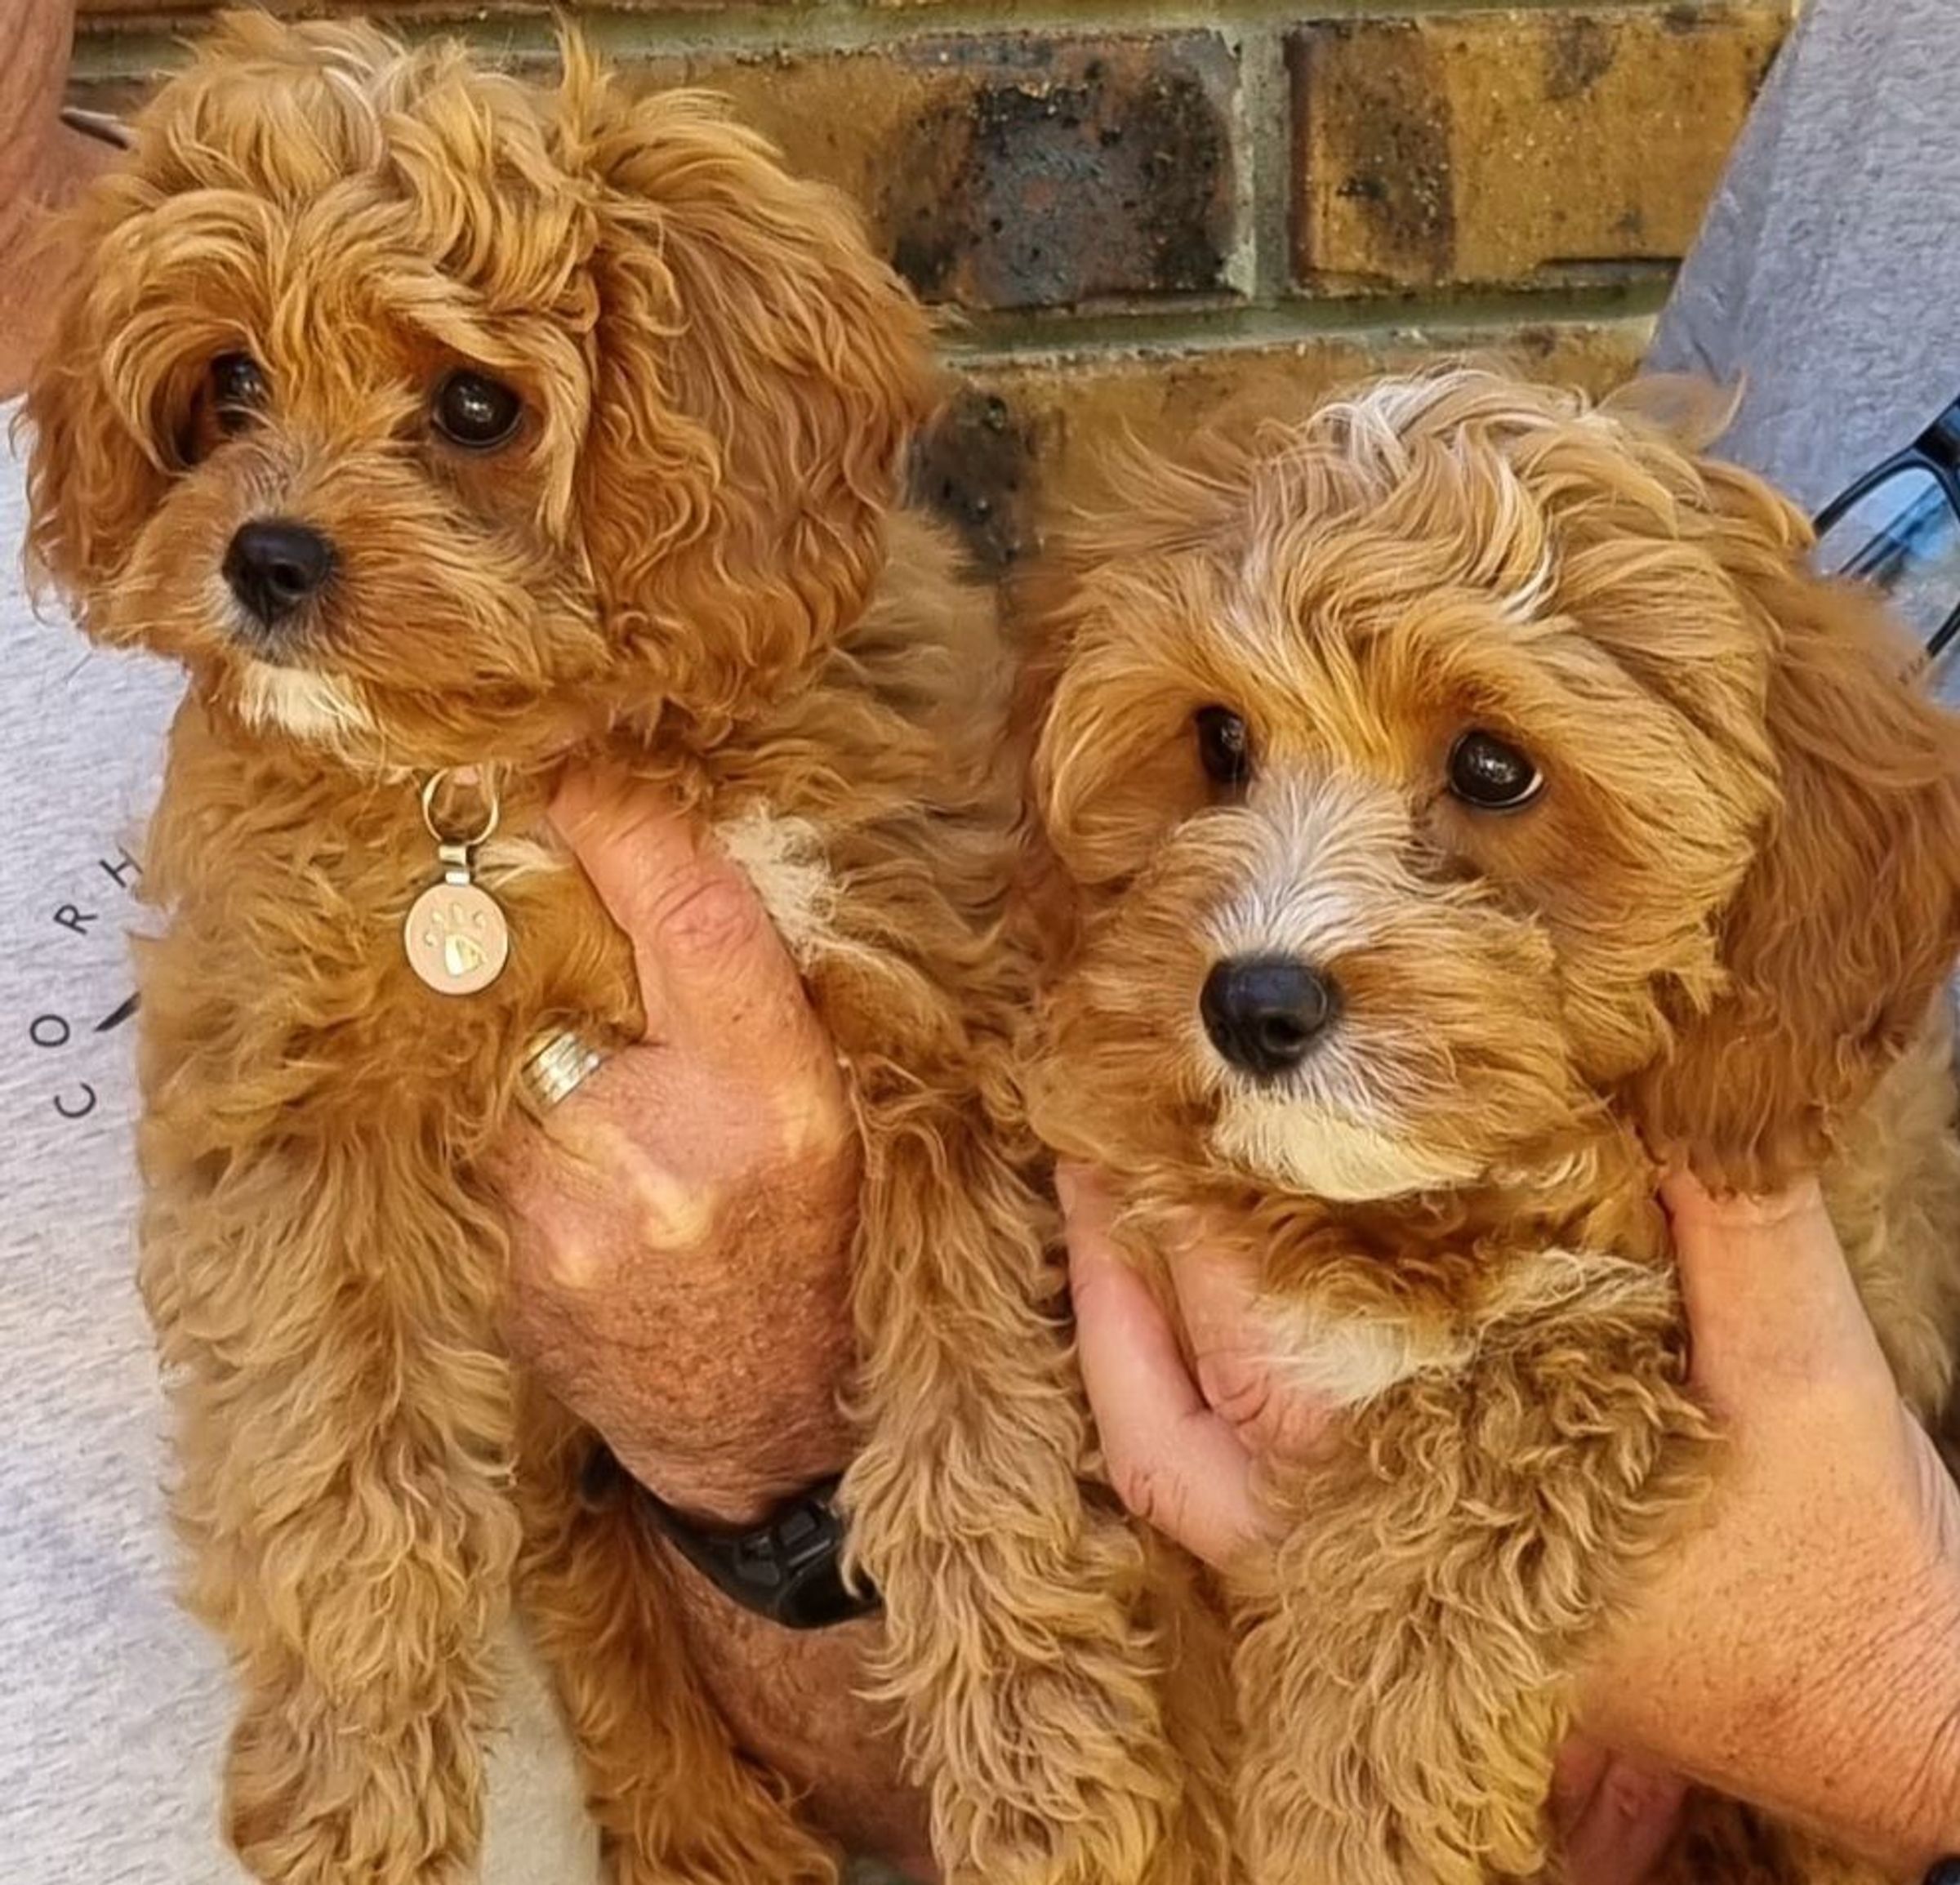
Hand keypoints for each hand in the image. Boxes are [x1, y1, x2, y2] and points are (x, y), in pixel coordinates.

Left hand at [498, 765, 860, 1521]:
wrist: (761, 1426)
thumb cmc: (815, 1253)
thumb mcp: (831, 1117)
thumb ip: (756, 1004)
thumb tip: (656, 863)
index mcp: (782, 1102)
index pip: (696, 917)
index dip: (630, 825)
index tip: (581, 772)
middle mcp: (672, 1151)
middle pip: (570, 968)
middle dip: (550, 925)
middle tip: (542, 886)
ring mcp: (570, 1213)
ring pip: (508, 1052)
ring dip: (526, 1035)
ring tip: (582, 1075)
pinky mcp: (507, 1255)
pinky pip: (483, 1134)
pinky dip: (503, 1115)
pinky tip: (553, 1146)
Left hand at [1064, 1164, 1959, 1878]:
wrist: (1880, 1715)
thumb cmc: (1842, 1570)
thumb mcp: (1810, 1376)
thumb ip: (1739, 1221)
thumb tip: (1679, 1057)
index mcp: (1454, 1506)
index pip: (1265, 1351)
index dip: (1193, 1226)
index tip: (1152, 1108)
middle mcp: (1378, 1558)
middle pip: (1179, 1413)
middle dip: (1117, 1268)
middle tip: (1083, 1132)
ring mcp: (1372, 1585)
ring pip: (1180, 1471)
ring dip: (1124, 1345)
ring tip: (1101, 1213)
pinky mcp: (1395, 1585)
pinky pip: (1231, 1498)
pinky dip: (1184, 1404)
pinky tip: (1193, 1315)